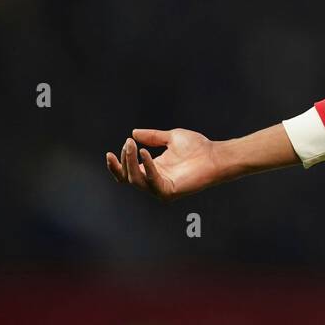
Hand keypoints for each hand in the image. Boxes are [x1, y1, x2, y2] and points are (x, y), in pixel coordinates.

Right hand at [106, 128, 221, 199]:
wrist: (215, 155)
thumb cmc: (197, 147)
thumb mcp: (170, 137)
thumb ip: (152, 136)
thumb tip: (134, 133)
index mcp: (152, 169)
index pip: (127, 172)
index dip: (116, 165)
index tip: (109, 152)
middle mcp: (153, 180)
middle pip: (127, 176)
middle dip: (124, 159)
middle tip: (128, 143)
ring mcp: (160, 188)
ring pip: (135, 180)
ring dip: (130, 163)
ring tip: (132, 146)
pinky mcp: (169, 191)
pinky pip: (151, 181)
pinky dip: (146, 167)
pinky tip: (145, 153)